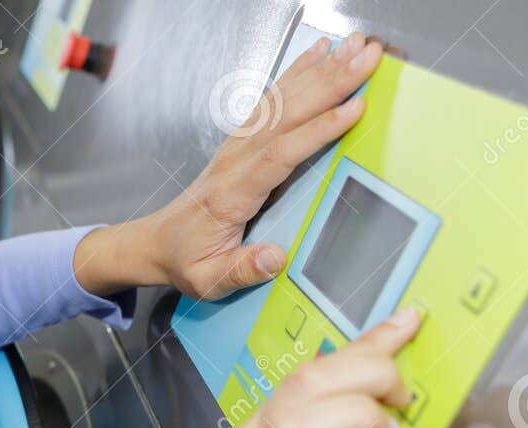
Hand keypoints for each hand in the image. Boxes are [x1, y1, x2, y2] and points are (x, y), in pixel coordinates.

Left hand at [74, 32, 383, 299]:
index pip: (279, 155)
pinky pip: (272, 101)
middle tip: (369, 57)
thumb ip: (242, 270)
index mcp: (232, 195)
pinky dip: (297, 74)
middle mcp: (235, 162)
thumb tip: (276, 258)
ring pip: (283, 101)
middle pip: (287, 115)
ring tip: (357, 46)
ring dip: (321, 71)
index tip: (353, 109)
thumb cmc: (186, 261)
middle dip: (331, 83)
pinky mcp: (243, 141)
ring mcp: (239, 147)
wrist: (158, 244)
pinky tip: (320, 54)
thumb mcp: (209, 280)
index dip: (317, 131)